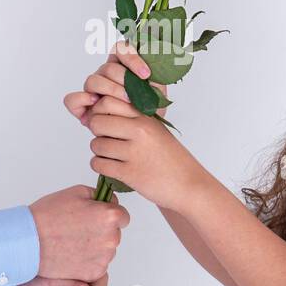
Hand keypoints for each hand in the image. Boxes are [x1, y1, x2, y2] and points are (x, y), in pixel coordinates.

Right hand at [29, 185, 127, 280]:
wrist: (28, 241)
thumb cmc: (48, 216)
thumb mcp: (76, 192)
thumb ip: (98, 196)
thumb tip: (109, 201)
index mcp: (110, 216)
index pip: (122, 216)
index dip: (107, 215)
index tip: (94, 217)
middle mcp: (111, 238)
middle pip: (114, 234)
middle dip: (101, 231)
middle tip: (77, 229)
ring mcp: (104, 258)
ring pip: (105, 250)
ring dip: (94, 247)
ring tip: (71, 242)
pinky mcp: (94, 273)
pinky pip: (96, 264)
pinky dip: (87, 261)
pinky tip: (70, 254)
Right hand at [64, 39, 167, 123]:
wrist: (142, 135)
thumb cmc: (149, 112)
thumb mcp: (158, 94)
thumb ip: (155, 79)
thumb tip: (149, 70)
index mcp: (123, 66)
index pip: (121, 49)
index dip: (132, 58)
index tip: (146, 74)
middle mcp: (106, 75)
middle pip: (108, 68)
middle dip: (124, 80)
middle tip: (136, 95)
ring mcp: (93, 90)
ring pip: (93, 80)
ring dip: (110, 90)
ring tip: (126, 102)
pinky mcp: (82, 107)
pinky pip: (72, 99)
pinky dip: (81, 99)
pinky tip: (94, 103)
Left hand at [82, 96, 209, 211]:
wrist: (189, 185)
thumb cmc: (171, 159)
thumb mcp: (156, 130)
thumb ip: (134, 119)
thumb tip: (101, 111)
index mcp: (146, 117)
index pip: (108, 101)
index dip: (101, 112)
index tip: (107, 123)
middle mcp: (140, 131)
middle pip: (97, 122)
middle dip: (97, 133)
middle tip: (107, 140)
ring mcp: (134, 152)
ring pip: (96, 144)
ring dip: (99, 152)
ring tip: (112, 156)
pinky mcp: (129, 173)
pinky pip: (98, 164)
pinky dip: (100, 166)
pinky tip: (112, 167)